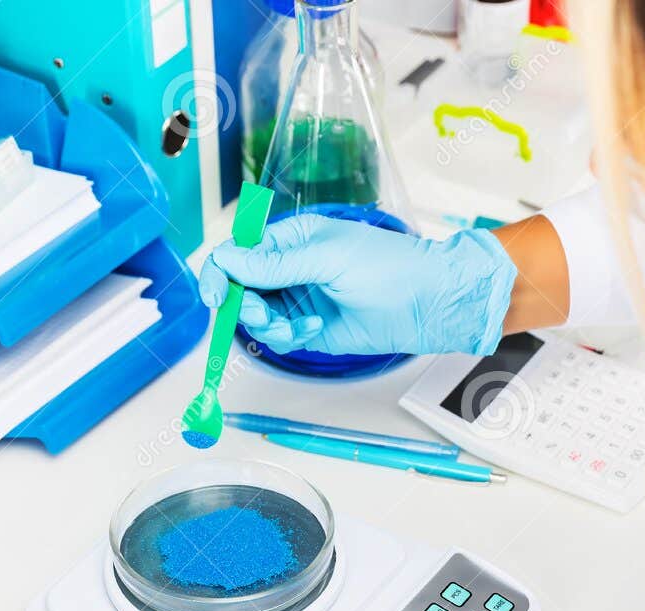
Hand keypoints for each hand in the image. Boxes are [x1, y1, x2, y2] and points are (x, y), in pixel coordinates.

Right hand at [197, 214, 516, 356]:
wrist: (427, 303)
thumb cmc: (388, 266)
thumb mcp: (326, 256)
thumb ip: (274, 263)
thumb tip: (227, 261)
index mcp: (289, 239)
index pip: (237, 253)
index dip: (220, 273)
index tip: (216, 296)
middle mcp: (288, 269)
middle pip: (240, 289)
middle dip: (245, 305)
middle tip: (262, 315)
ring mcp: (298, 300)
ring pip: (256, 317)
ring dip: (267, 324)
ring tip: (296, 325)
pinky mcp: (310, 330)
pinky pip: (279, 337)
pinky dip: (289, 337)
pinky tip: (314, 329)